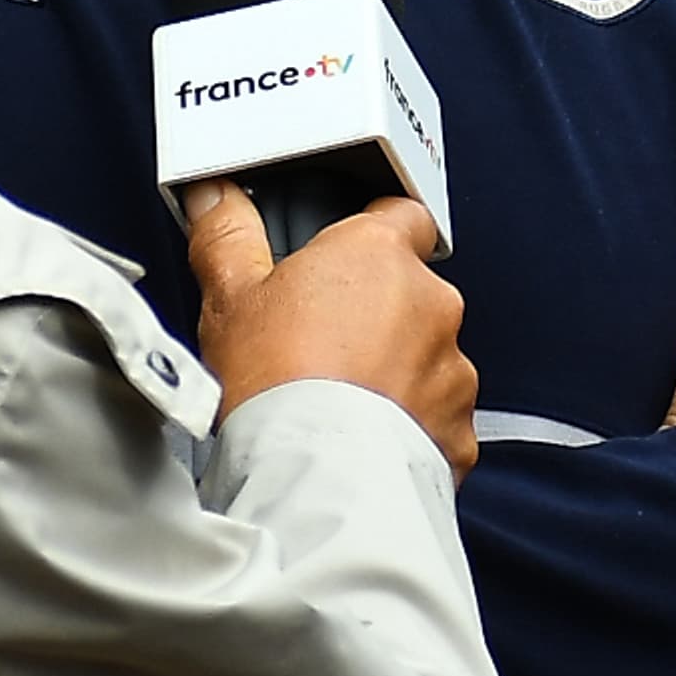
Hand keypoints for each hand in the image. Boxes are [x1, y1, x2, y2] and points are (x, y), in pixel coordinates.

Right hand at [185, 180, 478, 478]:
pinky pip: (439, 420)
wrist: (316, 479)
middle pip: (411, 293)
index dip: (373, 235)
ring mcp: (453, 370)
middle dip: (377, 315)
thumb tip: (215, 195)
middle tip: (324, 345)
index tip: (343, 259)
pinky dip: (411, 427)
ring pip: (429, 358)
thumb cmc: (276, 386)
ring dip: (397, 372)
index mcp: (379, 255)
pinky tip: (366, 440)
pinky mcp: (459, 431)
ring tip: (341, 401)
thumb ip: (227, 235)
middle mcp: (432, 304)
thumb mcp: (231, 298)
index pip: (401, 215)